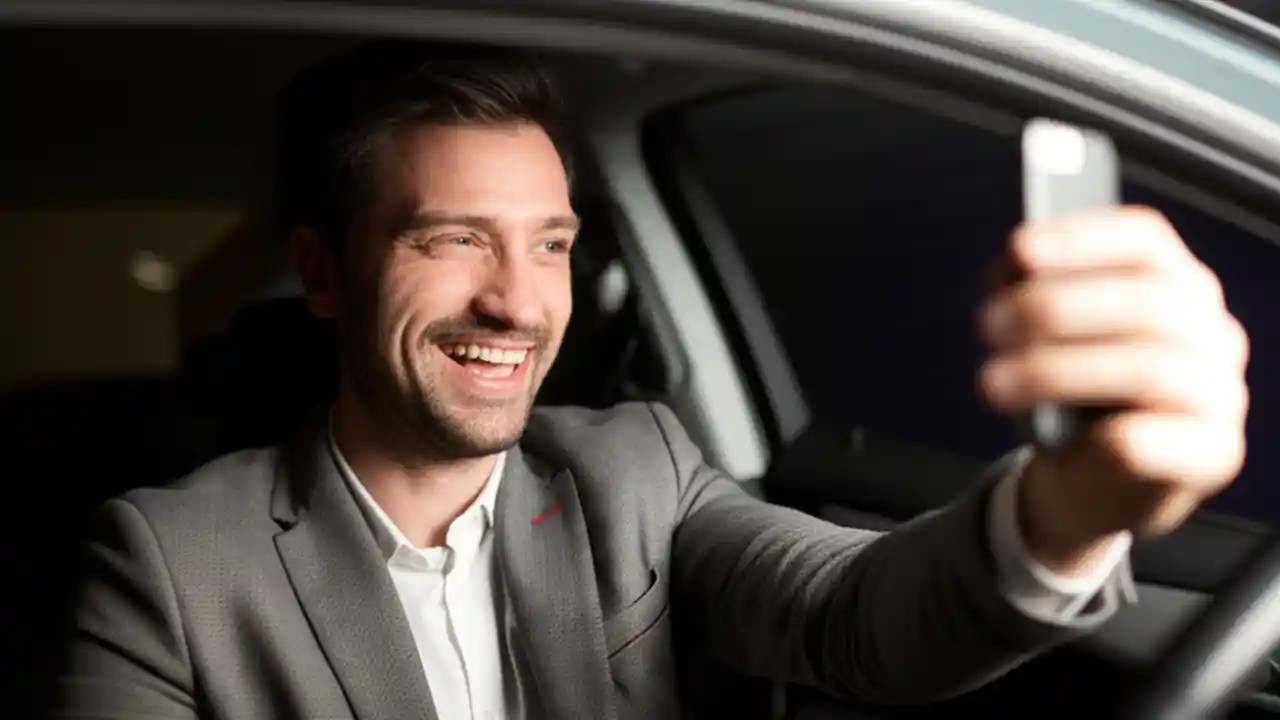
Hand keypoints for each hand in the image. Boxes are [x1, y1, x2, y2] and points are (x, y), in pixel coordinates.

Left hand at [979, 206, 1249, 575]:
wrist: (1095, 486)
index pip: (1145, 239)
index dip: (1082, 239)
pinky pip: (1153, 440)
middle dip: (1053, 308)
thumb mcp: (1046, 338)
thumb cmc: (1071, 399)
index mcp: (1176, 285)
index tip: (1019, 250)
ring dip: (1054, 372)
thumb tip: (1012, 267)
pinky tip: (1054, 440)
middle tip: (987, 325)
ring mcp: (1220, 394)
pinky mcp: (1213, 455)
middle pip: (1145, 300)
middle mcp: (1211, 332)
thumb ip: (1033, 294)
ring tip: (992, 383)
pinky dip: (1096, 436)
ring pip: (1148, 370)